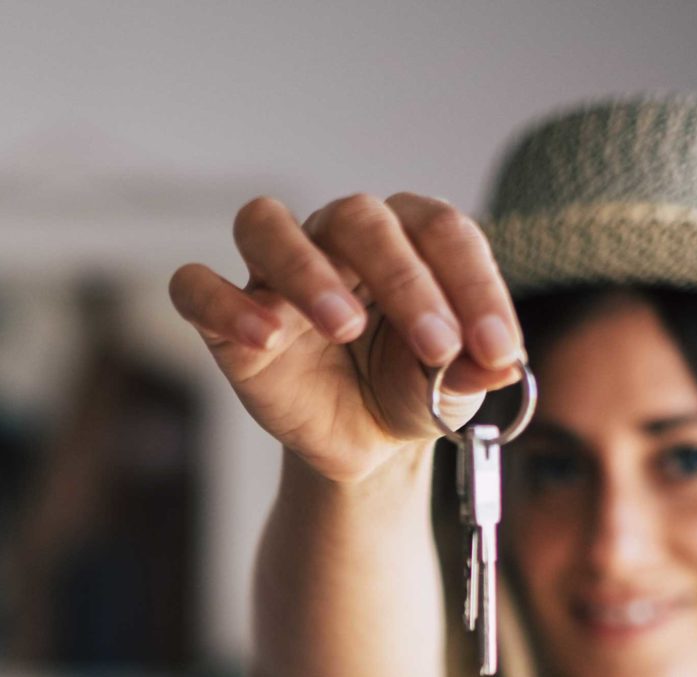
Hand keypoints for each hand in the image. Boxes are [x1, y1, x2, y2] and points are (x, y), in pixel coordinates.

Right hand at [169, 192, 527, 483]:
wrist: (361, 439)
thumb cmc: (408, 388)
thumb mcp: (452, 390)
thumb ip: (474, 371)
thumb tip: (499, 367)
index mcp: (406, 234)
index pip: (441, 230)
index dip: (474, 286)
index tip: (496, 351)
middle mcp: (337, 235)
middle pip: (359, 219)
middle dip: (405, 280)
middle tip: (437, 346)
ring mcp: (275, 271)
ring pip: (266, 224)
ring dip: (306, 268)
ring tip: (346, 327)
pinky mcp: (226, 317)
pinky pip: (197, 287)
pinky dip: (224, 305)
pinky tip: (266, 338)